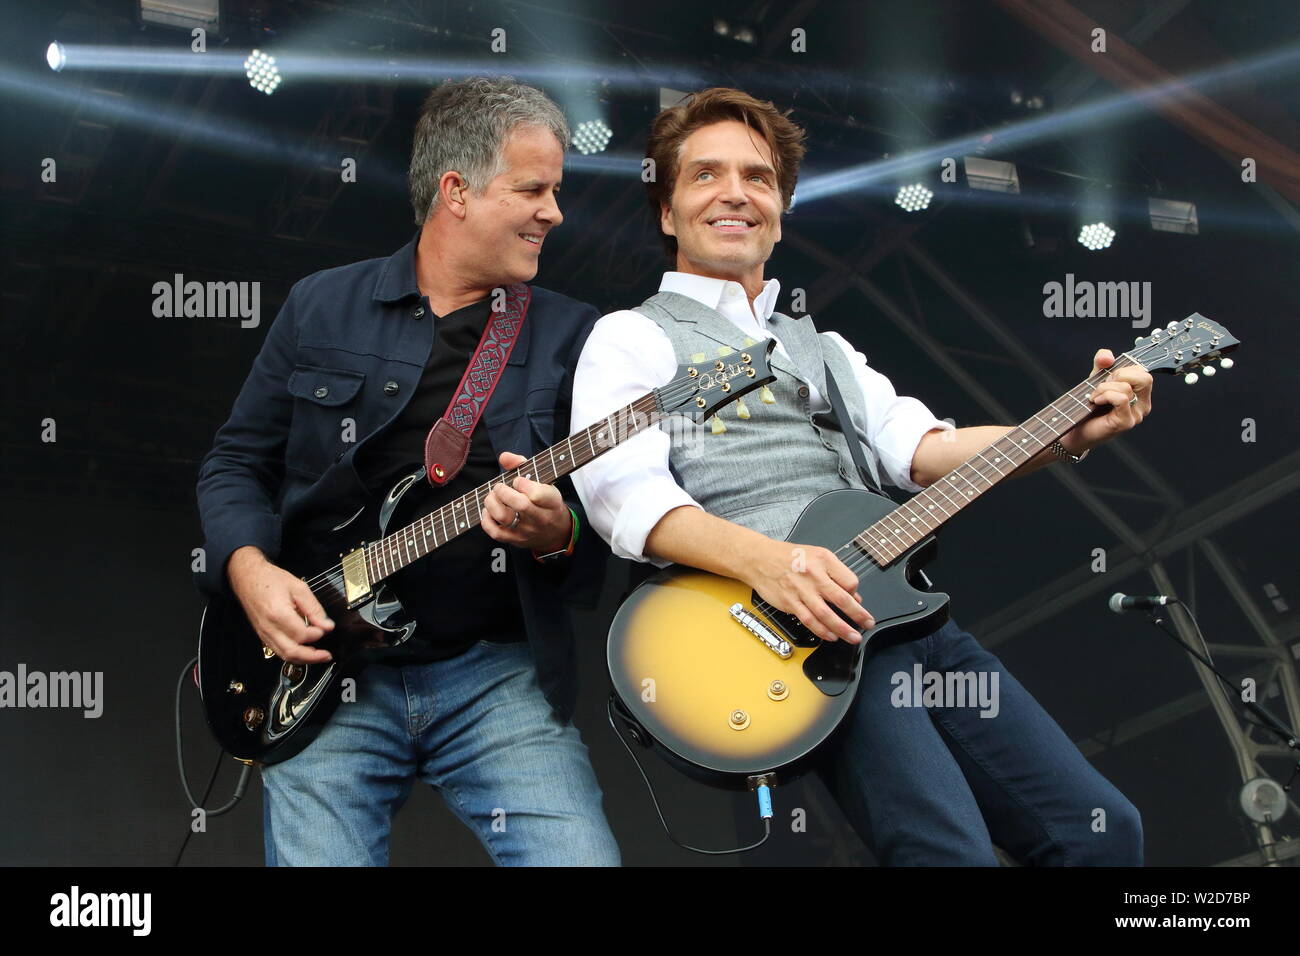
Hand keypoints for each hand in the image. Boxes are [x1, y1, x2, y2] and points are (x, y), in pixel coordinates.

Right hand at [227, 546, 333, 662]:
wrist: (248, 576)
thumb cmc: (269, 579)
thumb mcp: (298, 588)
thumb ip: (314, 608)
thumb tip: (326, 625)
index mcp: (278, 614)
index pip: (301, 634)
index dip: (317, 634)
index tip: (326, 628)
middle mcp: (268, 627)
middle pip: (292, 652)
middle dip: (312, 657)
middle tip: (326, 655)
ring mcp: (263, 633)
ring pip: (284, 655)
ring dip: (303, 659)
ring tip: (318, 656)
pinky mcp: (262, 634)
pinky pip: (278, 650)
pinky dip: (292, 654)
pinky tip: (303, 651)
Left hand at [480, 451, 571, 552]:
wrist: (555, 532)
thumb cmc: (546, 502)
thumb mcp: (543, 481)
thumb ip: (522, 464)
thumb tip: (504, 457)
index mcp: (551, 502)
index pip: (537, 494)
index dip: (522, 483)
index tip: (517, 481)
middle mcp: (541, 518)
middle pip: (520, 505)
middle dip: (503, 492)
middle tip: (499, 487)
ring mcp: (527, 531)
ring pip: (505, 518)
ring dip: (492, 503)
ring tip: (492, 497)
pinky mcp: (515, 540)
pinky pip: (495, 532)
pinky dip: (487, 520)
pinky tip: (489, 511)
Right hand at [742, 539, 874, 642]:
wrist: (759, 559)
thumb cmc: (788, 557)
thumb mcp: (817, 555)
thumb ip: (836, 574)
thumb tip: (853, 596)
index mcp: (824, 560)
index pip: (850, 580)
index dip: (855, 593)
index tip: (855, 600)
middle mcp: (813, 574)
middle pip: (841, 599)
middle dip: (858, 615)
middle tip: (867, 624)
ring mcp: (801, 590)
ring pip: (826, 614)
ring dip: (842, 628)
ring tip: (853, 637)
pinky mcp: (790, 602)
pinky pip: (809, 620)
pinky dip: (822, 631)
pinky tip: (830, 636)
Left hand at [1063, 348, 1154, 455]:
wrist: (1074, 431)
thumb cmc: (1088, 407)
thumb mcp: (1096, 379)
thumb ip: (1102, 363)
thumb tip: (1107, 356)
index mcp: (1140, 393)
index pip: (1142, 371)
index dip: (1123, 368)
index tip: (1107, 377)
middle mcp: (1142, 405)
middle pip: (1144, 377)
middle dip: (1118, 375)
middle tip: (1102, 384)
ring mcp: (1136, 415)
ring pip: (1127, 387)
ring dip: (1104, 388)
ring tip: (1094, 396)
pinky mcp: (1126, 422)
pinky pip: (1121, 398)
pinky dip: (1105, 395)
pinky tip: (1096, 401)